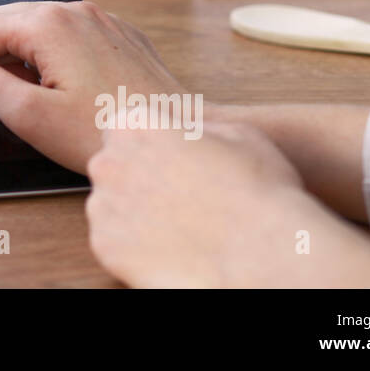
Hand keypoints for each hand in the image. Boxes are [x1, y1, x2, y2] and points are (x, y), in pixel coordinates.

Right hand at [0, 1, 181, 171]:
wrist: (177, 139)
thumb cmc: (110, 133)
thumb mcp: (33, 117)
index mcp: (50, 26)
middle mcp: (77, 13)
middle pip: (5, 20)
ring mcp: (102, 23)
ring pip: (37, 25)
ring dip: (12, 49)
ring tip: (3, 86)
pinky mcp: (120, 38)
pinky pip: (67, 33)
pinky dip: (44, 50)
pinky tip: (45, 82)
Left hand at [85, 121, 369, 287]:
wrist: (264, 248)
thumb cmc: (262, 190)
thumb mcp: (238, 133)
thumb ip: (198, 123)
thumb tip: (191, 123)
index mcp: (141, 121)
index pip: (123, 123)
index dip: (150, 144)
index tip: (167, 159)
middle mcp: (113, 158)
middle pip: (114, 164)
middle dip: (141, 178)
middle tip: (182, 197)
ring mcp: (105, 203)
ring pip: (112, 203)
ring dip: (139, 211)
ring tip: (186, 225)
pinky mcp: (106, 245)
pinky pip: (114, 240)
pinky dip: (138, 244)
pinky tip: (175, 246)